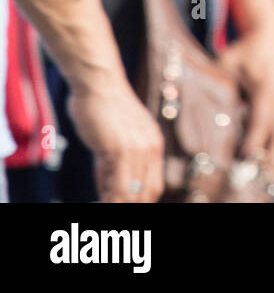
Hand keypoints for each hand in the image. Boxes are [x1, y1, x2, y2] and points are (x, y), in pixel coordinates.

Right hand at [66, 79, 164, 202]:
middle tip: (113, 210)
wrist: (98, 84)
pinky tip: (101, 204)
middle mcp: (151, 147)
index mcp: (153, 145)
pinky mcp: (119, 148)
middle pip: (147, 192)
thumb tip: (110, 193)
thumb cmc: (103, 110)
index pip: (153, 185)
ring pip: (133, 192)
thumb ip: (114, 167)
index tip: (126, 207)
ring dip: (121, 206)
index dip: (141, 202)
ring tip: (106, 209)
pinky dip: (110, 200)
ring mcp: (137, 148)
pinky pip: (118, 184)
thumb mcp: (114, 142)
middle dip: (131, 206)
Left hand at [216, 20, 273, 187]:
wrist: (271, 37)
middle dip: (267, 162)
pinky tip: (267, 180)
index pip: (262, 118)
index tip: (245, 159)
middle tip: (255, 188)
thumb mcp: (227, 60)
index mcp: (267, 88)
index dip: (255, 139)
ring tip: (264, 192)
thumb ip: (217, 81)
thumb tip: (191, 101)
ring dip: (273, 166)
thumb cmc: (244, 50)